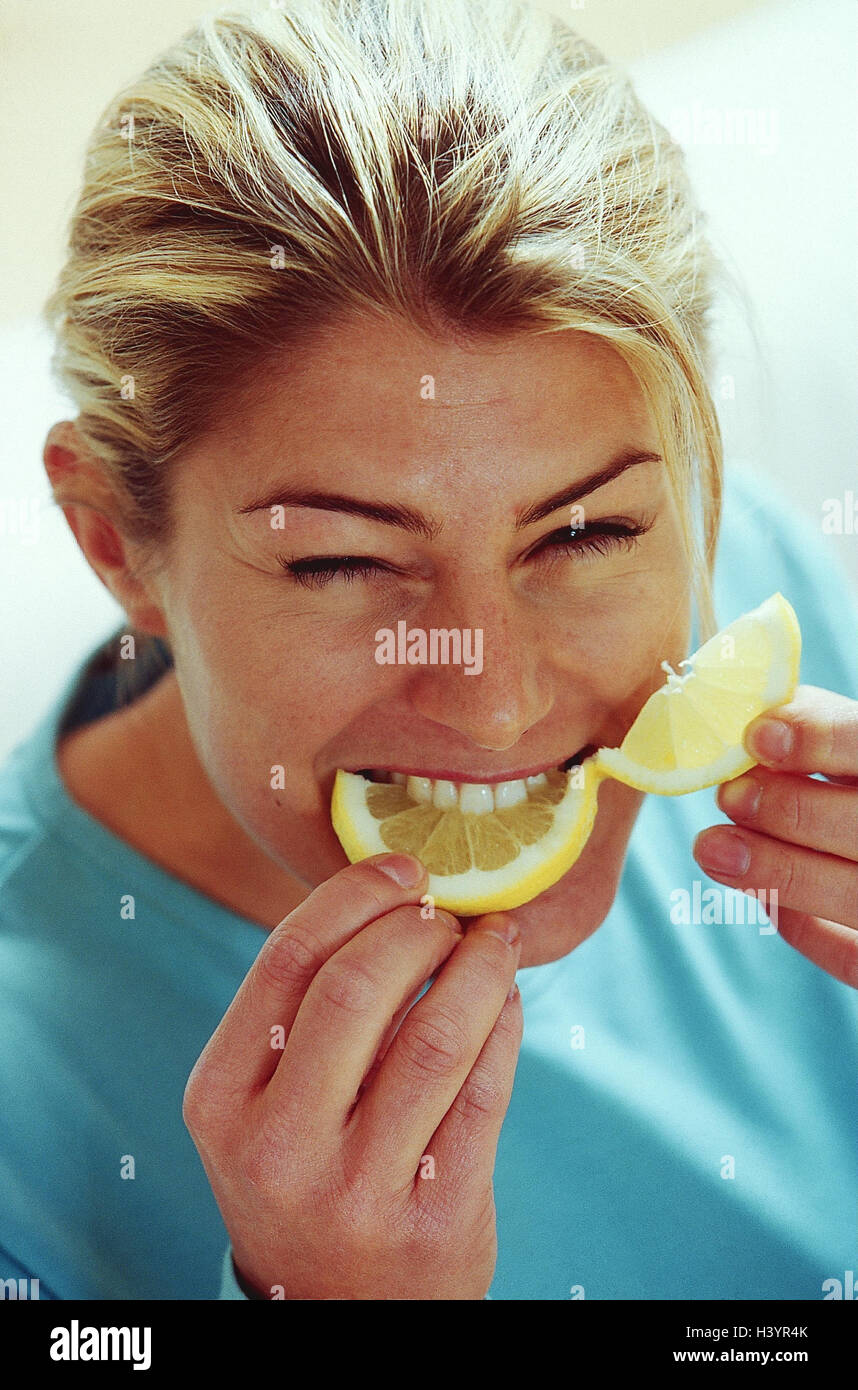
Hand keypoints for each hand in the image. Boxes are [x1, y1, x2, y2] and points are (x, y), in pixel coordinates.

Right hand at [183, 853, 522, 1299]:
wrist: (333, 1314)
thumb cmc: (303, 1175)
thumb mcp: (262, 1107)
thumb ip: (303, 1013)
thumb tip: (392, 892)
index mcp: (221, 1100)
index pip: (286, 960)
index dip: (354, 895)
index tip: (403, 868)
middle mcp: (278, 1147)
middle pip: (358, 988)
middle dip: (419, 926)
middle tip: (449, 912)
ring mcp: (356, 1190)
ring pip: (435, 1036)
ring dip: (479, 966)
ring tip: (495, 940)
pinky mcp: (434, 1219)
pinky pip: (484, 1090)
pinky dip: (505, 1024)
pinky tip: (507, 998)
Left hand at [693, 685, 857, 988]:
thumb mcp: (855, 747)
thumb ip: (819, 724)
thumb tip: (748, 711)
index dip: (823, 738)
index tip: (758, 736)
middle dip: (791, 809)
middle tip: (729, 794)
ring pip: (856, 894)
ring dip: (778, 869)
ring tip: (712, 847)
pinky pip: (850, 955)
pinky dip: (802, 925)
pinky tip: (764, 896)